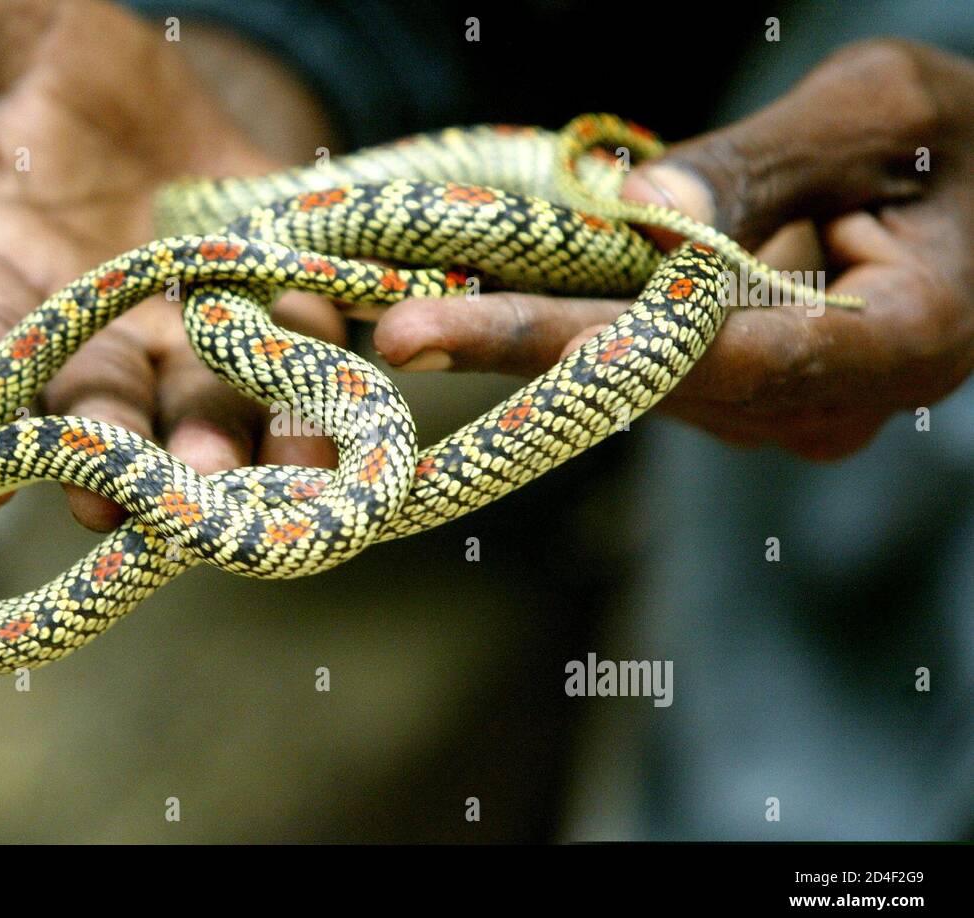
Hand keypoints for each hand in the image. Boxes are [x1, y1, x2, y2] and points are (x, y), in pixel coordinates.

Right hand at [0, 0, 341, 526]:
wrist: (178, 110)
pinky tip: (326, 445)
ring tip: (227, 481)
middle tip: (110, 495)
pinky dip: (310, 403)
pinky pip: (295, 362)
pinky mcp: (277, 317)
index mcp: (4, 269)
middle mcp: (93, 329)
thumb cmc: (69, 76)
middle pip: (94, 395)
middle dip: (106, 443)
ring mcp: (188, 335)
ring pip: (198, 402)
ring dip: (213, 444)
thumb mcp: (14, 39)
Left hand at [374, 40, 973, 458]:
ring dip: (533, 332)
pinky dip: (578, 318)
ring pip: (636, 372)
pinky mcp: (746, 390)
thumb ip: (762, 163)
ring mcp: (781, 410)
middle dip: (515, 345)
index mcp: (894, 345)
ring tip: (428, 300)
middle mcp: (824, 405)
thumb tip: (639, 213)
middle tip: (395, 330)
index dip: (563, 342)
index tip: (441, 332)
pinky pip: (648, 354)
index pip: (699, 351)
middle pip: (644, 378)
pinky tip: (497, 292)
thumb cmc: (970, 142)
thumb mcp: (882, 113)